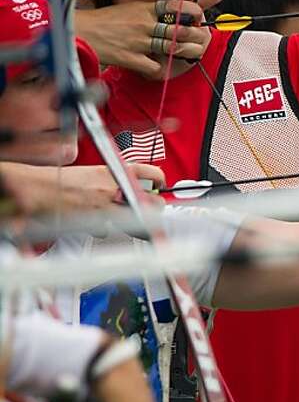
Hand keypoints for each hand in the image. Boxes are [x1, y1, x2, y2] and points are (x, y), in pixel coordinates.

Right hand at [0, 162, 163, 214]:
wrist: (36, 189)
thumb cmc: (61, 181)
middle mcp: (116, 187)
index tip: (160, 186)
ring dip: (126, 223)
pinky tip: (90, 221)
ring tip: (110, 217)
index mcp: (115, 171)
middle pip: (153, 204)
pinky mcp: (98, 222)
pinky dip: (102, 229)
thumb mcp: (93, 173)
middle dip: (155, 210)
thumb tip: (129, 190)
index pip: (151, 173)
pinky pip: (109, 231)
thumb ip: (112, 181)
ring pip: (134, 221)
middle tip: (150, 212)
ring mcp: (109, 206)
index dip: (159, 180)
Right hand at [75, 0, 208, 78]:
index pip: (176, 6)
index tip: (198, 18)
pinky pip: (156, 66)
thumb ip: (147, 13)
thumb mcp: (127, 9)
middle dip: (196, 36)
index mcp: (143, 8)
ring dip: (187, 52)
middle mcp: (144, 23)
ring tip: (193, 53)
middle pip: (181, 29)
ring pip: (174, 47)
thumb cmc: (101, 21)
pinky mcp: (131, 57)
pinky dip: (161, 68)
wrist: (78, 31)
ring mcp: (138, 41)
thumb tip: (167, 19)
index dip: (192, 13)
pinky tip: (160, 67)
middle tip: (200, 39)